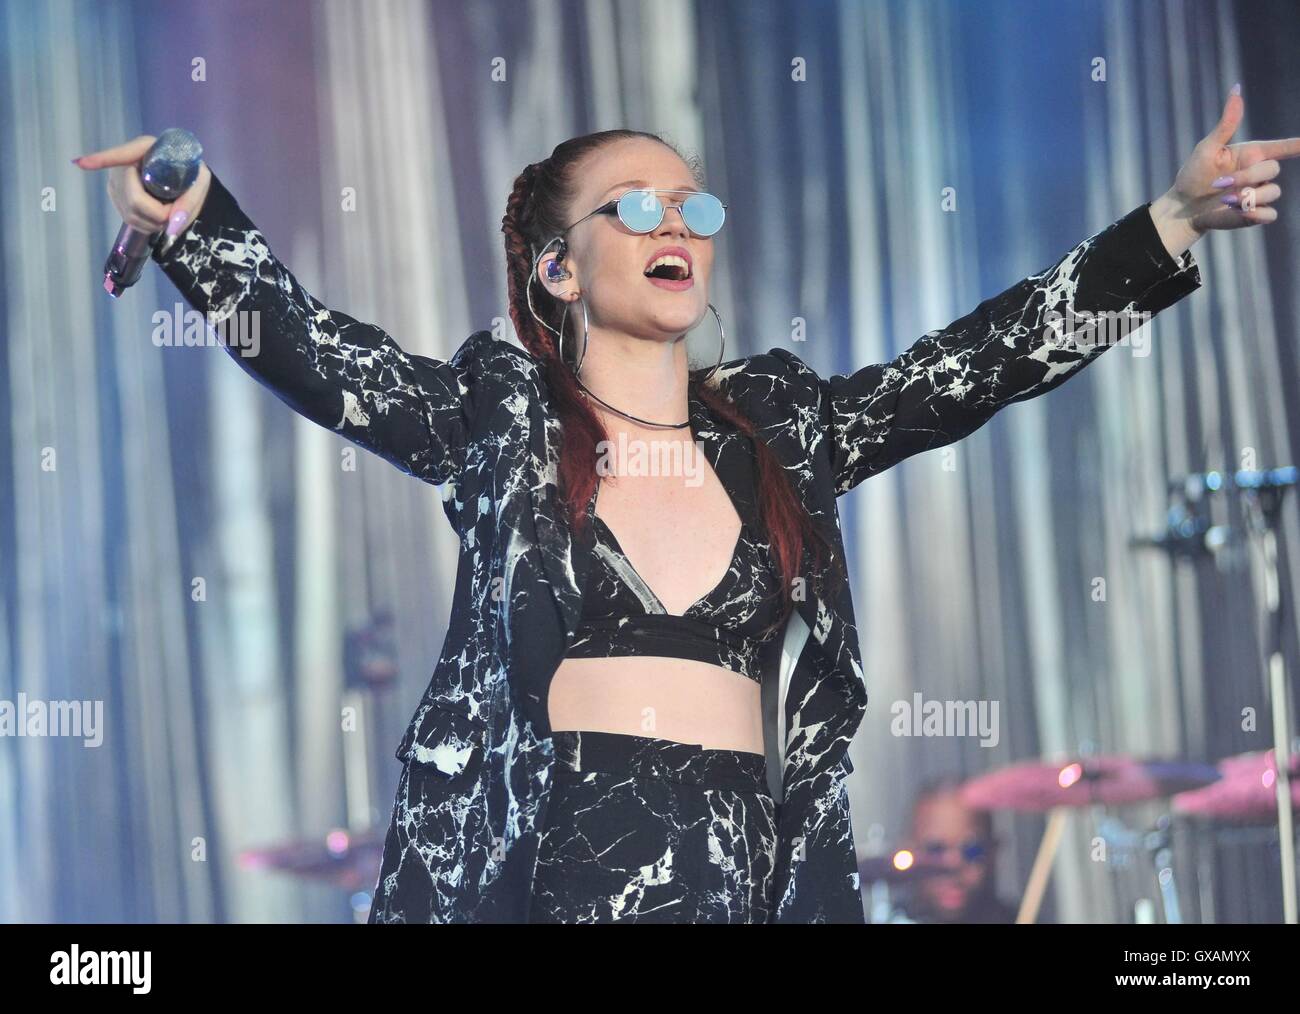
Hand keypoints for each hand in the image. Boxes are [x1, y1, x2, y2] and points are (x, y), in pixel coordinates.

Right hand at [73, 134, 210, 247]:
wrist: (183, 173)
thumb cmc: (191, 171)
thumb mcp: (200, 181)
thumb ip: (190, 201)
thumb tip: (171, 225)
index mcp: (144, 149)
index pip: (120, 155)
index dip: (100, 160)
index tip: (80, 163)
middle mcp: (124, 162)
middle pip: (135, 200)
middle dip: (159, 216)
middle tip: (176, 213)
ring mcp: (116, 180)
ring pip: (131, 213)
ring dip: (155, 223)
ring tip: (171, 212)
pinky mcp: (116, 195)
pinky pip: (129, 218)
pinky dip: (148, 225)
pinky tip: (158, 216)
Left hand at [1148, 84, 1299, 256]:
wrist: (1182, 207)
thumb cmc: (1194, 175)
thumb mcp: (1207, 148)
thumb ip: (1226, 123)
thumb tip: (1236, 88)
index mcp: (1251, 154)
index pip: (1282, 147)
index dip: (1297, 145)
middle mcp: (1258, 173)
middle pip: (1272, 170)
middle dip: (1248, 177)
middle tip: (1220, 184)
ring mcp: (1257, 194)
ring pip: (1273, 192)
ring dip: (1249, 196)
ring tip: (1224, 200)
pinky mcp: (1252, 214)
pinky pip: (1270, 214)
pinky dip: (1258, 214)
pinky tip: (1242, 212)